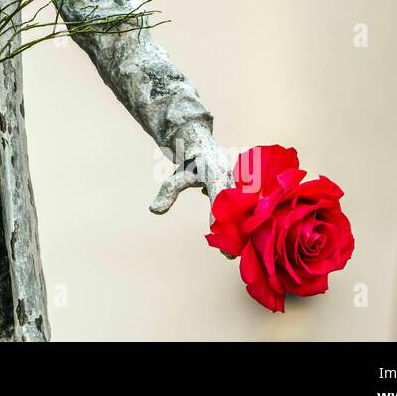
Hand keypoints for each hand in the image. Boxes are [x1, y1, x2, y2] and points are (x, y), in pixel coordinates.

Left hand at [150, 122, 235, 253]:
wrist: (200, 141)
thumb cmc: (188, 161)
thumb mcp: (177, 176)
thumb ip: (168, 192)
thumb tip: (153, 210)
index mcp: (215, 171)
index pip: (218, 197)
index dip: (218, 217)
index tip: (219, 236)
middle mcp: (230, 176)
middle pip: (234, 206)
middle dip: (233, 230)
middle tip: (228, 254)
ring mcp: (237, 181)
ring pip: (241, 207)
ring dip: (238, 228)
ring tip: (234, 252)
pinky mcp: (240, 187)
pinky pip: (243, 206)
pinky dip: (240, 222)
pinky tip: (237, 240)